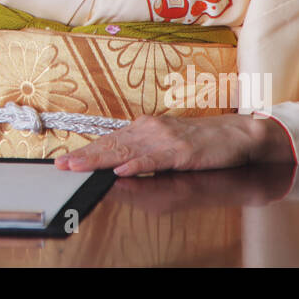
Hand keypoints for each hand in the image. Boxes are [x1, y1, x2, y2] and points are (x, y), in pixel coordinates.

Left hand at [53, 113, 293, 175]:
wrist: (236, 135)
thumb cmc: (200, 142)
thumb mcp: (165, 147)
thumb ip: (142, 154)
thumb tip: (116, 166)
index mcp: (144, 128)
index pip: (109, 141)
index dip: (86, 151)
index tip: (64, 161)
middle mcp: (151, 129)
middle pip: (112, 144)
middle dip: (85, 156)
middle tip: (62, 165)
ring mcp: (166, 138)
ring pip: (127, 150)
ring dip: (102, 159)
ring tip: (81, 166)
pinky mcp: (182, 150)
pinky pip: (155, 158)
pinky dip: (138, 164)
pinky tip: (122, 170)